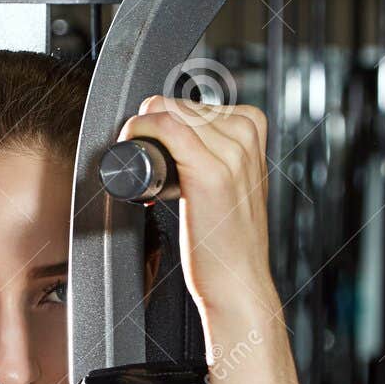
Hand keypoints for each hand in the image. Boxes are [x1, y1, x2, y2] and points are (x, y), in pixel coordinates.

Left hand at [118, 97, 279, 320]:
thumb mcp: (230, 183)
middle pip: (179, 105)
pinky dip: (142, 130)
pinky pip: (168, 129)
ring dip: (142, 129)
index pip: (193, 102)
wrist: (238, 281)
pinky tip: (132, 144)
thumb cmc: (226, 241)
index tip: (148, 146)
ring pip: (171, 113)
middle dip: (151, 126)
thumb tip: (178, 142)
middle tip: (139, 160)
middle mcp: (246, 135)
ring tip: (137, 162)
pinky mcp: (210, 173)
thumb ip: (216, 156)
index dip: (162, 120)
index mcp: (253, 129)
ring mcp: (232, 152)